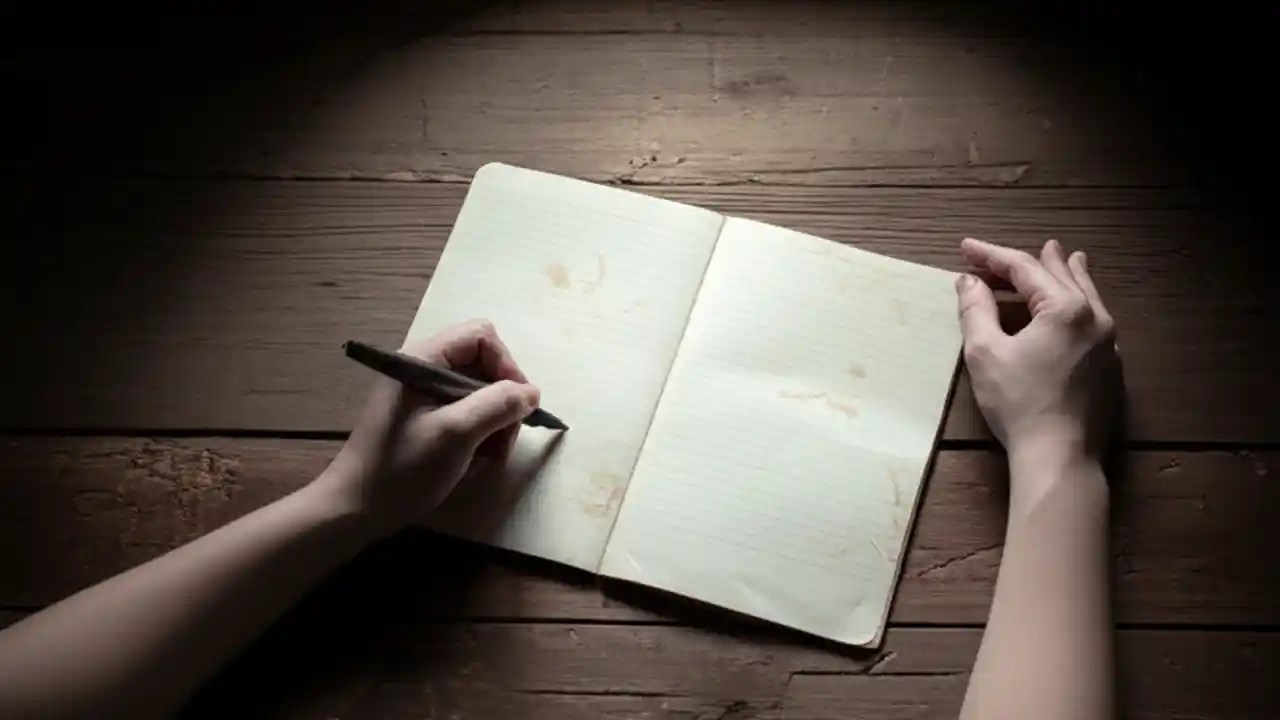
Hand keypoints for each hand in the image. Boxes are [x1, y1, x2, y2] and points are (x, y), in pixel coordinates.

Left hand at [316, 320, 539, 536]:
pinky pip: (465, 414)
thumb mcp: (455, 435)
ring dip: (494, 425)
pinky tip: (475, 461)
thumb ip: (496, 406)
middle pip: (483, 366)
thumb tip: (531, 393)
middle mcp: (423, 368)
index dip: (507, 366)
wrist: (356, 509)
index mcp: (423, 359)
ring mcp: (423, 394)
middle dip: (502, 403)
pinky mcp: (424, 417)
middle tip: (504, 441)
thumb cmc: (402, 469)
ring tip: (489, 458)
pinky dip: (479, 435)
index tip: (518, 406)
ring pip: (479, 394)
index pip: (481, 337)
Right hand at [955, 238, 1118, 466]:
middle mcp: (1094, 318)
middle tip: (1017, 248)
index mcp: (1065, 308)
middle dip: (1035, 260)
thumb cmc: (1019, 403)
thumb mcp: (985, 353)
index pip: (1024, 269)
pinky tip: (1080, 308)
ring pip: (1087, 296)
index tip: (966, 248)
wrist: (1060, 456)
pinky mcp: (1111, 367)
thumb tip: (969, 281)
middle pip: (1061, 276)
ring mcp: (1109, 343)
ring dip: (1069, 275)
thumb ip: (976, 310)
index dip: (992, 256)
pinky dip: (1081, 304)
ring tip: (1069, 256)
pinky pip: (1096, 321)